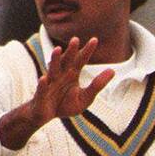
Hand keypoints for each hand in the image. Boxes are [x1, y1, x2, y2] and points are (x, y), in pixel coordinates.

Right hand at [0, 36, 113, 150]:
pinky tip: (44, 78)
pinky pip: (42, 89)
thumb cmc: (66, 104)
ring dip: (54, 60)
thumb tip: (113, 70)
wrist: (47, 116)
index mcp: (72, 75)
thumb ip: (97, 85)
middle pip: (66, 61)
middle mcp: (60, 76)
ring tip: (58, 50)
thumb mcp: (86, 96)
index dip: (87, 51)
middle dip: (71, 51)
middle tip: (76, 39)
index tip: (95, 39)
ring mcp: (50, 84)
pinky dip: (43, 84)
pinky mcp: (41, 96)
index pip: (80, 60)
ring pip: (52, 71)